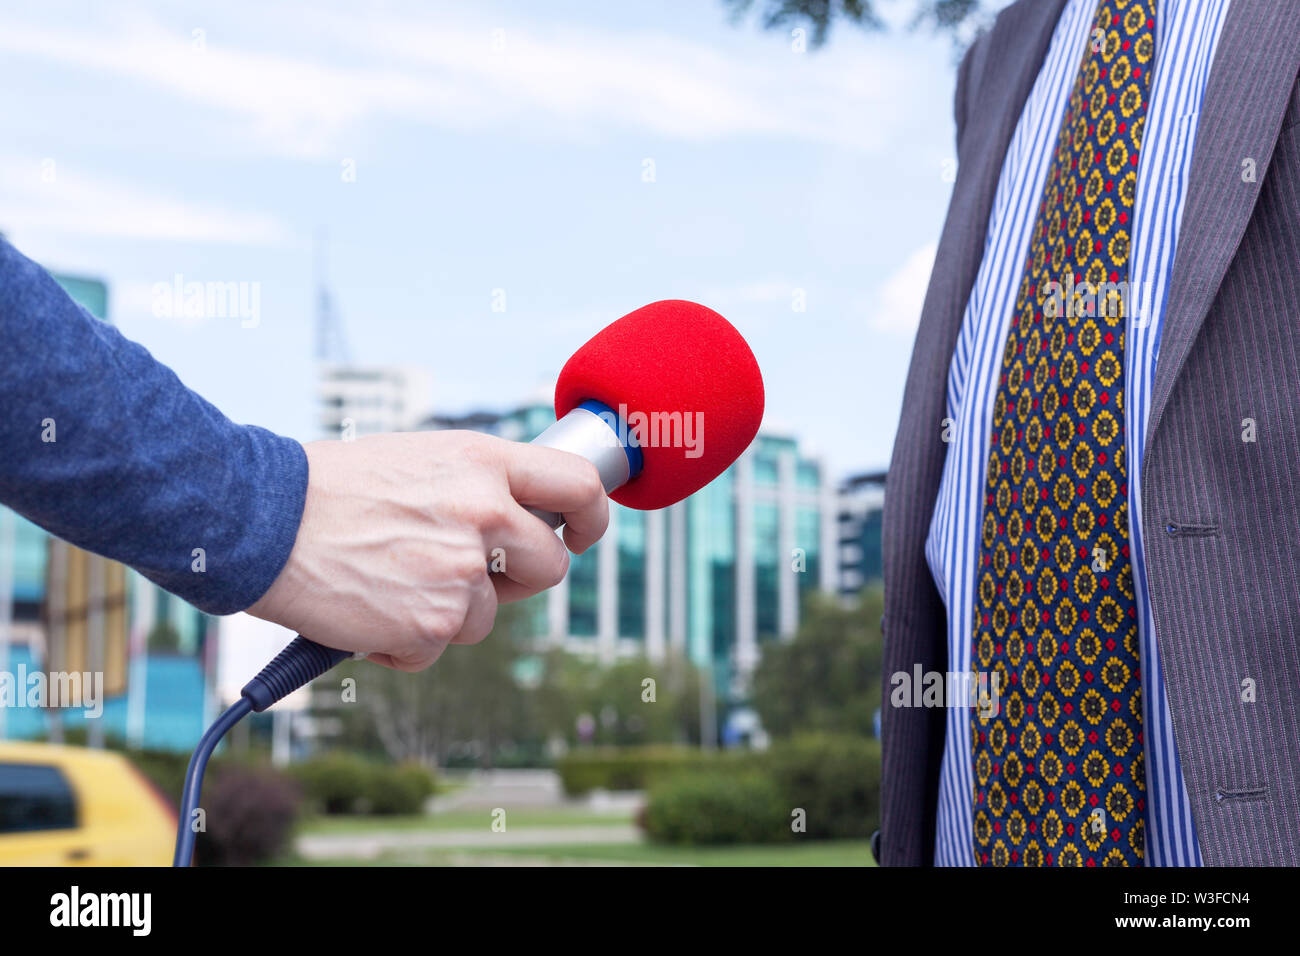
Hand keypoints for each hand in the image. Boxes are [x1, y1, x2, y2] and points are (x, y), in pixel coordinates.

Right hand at [247, 430, 607, 670]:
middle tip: (469, 570)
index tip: (580, 532)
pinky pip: (439, 647)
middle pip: (549, 567)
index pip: (580, 487)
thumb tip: (527, 515)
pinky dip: (406, 641)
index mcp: (485, 463)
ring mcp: (460, 573)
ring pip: (488, 616)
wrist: (263, 522)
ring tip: (390, 577)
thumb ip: (482, 483)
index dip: (593, 516)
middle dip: (519, 578)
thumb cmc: (335, 487)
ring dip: (448, 610)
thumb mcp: (423, 458)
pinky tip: (369, 605)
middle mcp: (484, 515)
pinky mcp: (430, 625)